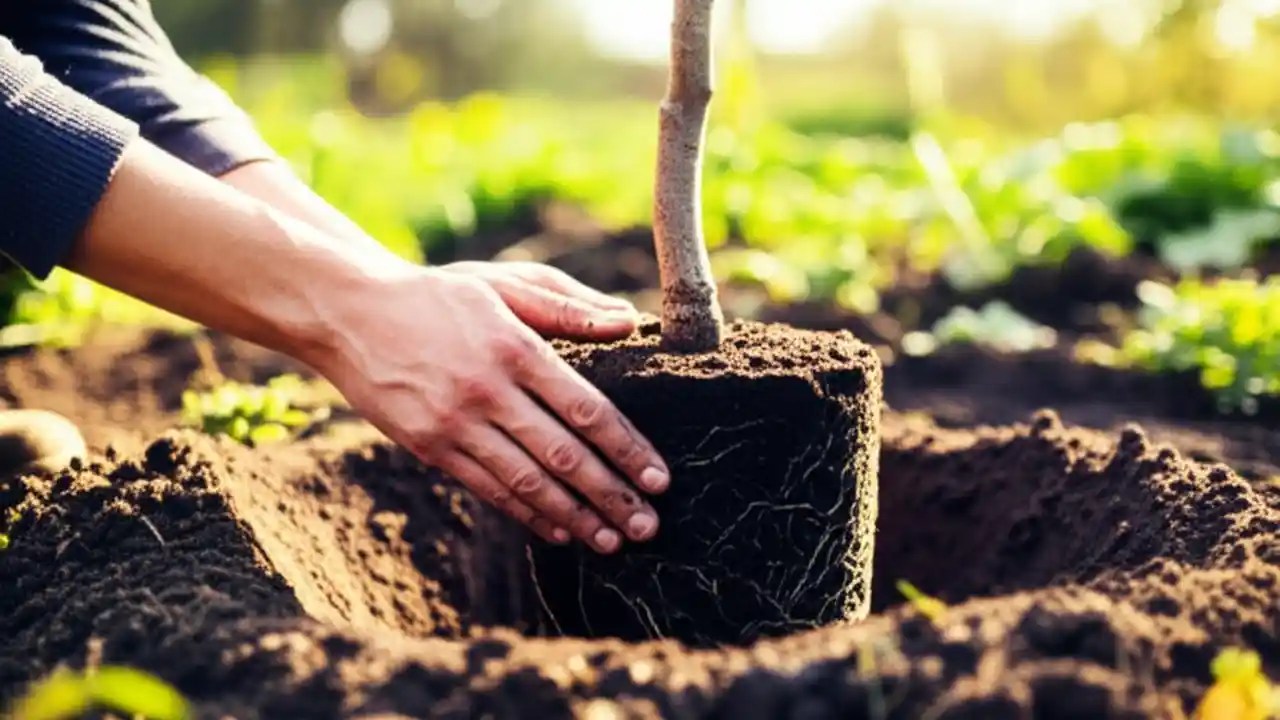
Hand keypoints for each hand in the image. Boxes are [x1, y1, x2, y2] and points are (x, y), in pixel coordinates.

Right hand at [313, 262, 669, 553]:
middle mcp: (486, 390)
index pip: (586, 408)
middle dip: (612, 495)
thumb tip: (629, 322)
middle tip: (649, 526)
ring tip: (614, 540)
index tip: (659, 478)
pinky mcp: (429, 447)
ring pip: (527, 482)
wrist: (350, 314)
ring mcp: (454, 423)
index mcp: (514, 346)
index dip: (627, 449)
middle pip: (563, 455)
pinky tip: (560, 531)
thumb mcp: (504, 283)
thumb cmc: (441, 295)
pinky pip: (488, 489)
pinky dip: (528, 515)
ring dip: (575, 516)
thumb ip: (568, 305)